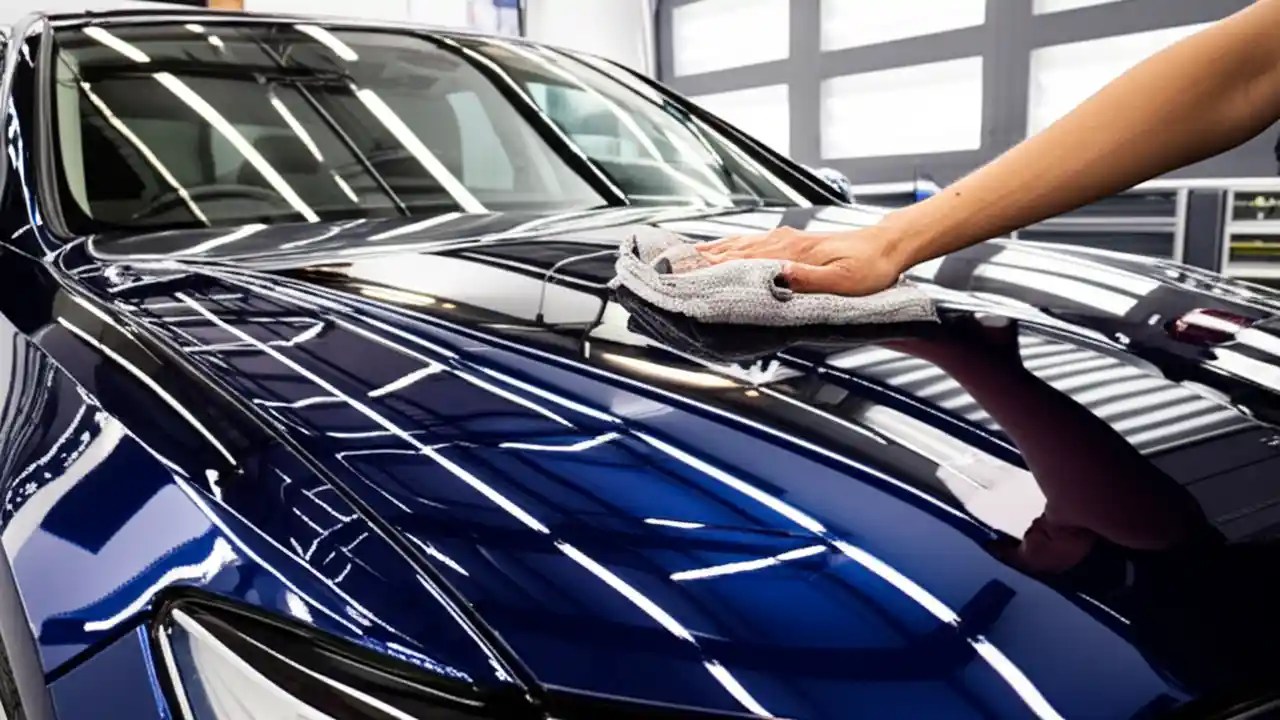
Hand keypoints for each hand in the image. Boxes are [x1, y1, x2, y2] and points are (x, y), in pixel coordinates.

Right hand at [696, 225, 905, 295]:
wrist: (888, 245)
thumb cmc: (869, 267)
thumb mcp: (843, 281)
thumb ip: (808, 279)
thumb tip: (775, 277)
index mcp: (789, 254)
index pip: (738, 262)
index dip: (707, 268)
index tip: (680, 274)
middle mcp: (780, 242)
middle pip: (728, 252)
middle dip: (695, 260)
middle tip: (665, 269)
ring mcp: (782, 240)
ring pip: (734, 245)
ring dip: (705, 253)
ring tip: (679, 259)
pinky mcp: (788, 242)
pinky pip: (747, 243)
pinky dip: (725, 247)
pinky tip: (717, 250)